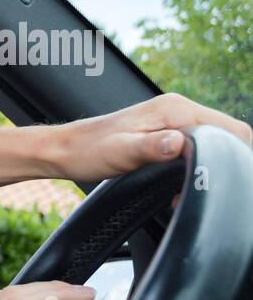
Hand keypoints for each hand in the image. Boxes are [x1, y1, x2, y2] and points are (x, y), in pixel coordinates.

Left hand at [44, 92, 251, 181]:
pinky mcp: (165, 132)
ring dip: (209, 166)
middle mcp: (178, 109)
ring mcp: (172, 120)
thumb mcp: (121, 153)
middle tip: (206, 189)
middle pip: (226, 134)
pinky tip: (181, 185)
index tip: (222, 180)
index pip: (229, 128)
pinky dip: (195, 165)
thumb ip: (153, 148)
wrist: (64, 150)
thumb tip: (179, 144)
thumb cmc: (88, 151)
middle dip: (225, 162)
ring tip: (189, 190)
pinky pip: (195, 146)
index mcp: (174, 109)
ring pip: (212, 142)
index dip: (236, 154)